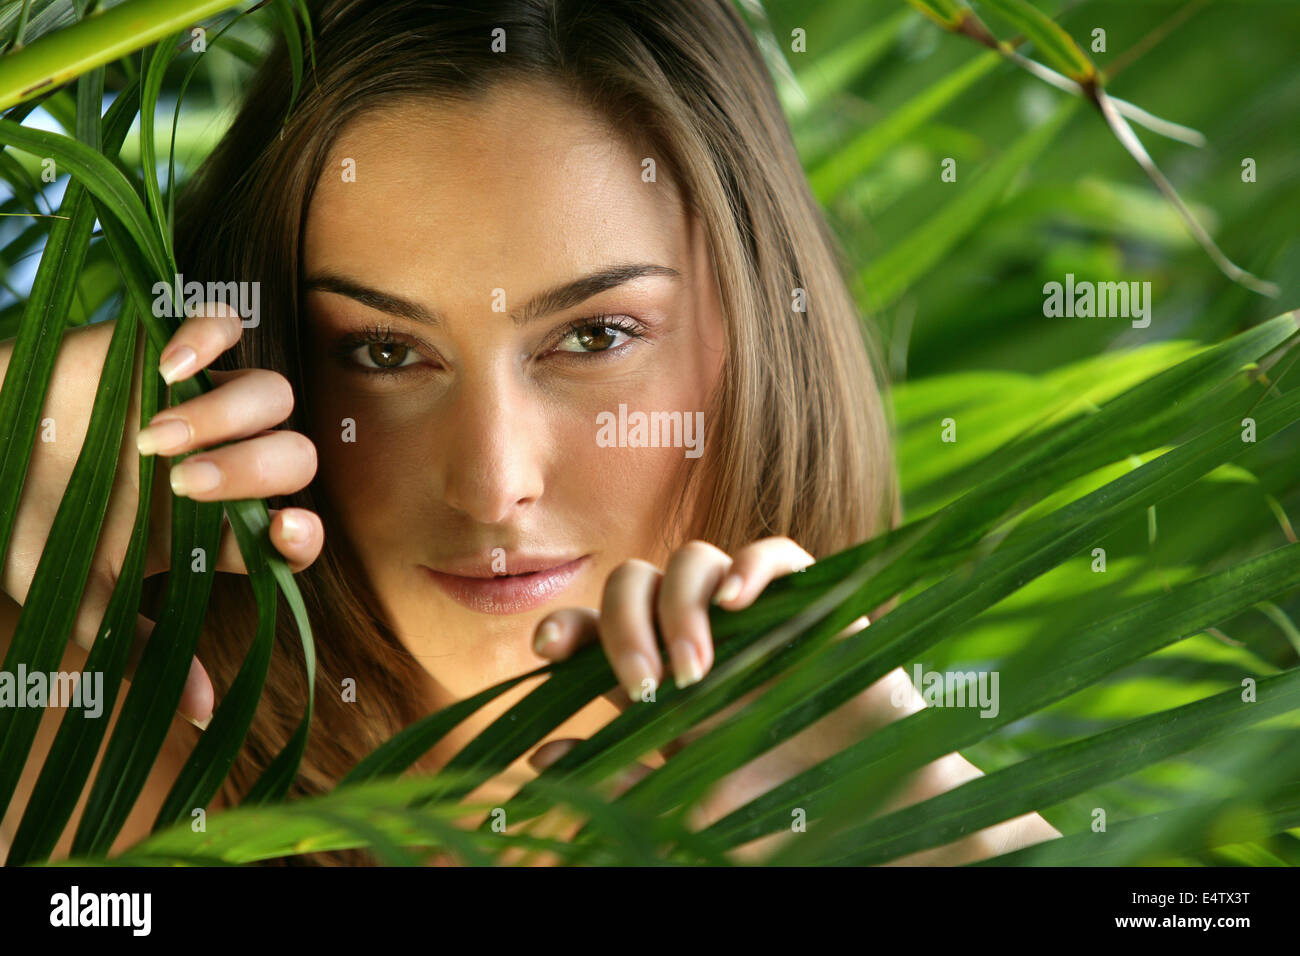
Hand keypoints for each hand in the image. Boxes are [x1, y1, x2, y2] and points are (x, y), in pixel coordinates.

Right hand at [1, 303, 322, 726]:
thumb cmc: (32, 530)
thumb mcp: (79, 596)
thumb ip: (138, 646)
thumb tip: (204, 710)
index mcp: (220, 526)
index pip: (298, 529)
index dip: (306, 533)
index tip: (282, 531)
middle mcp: (227, 461)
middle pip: (296, 457)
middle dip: (253, 471)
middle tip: (183, 486)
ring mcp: (203, 403)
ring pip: (274, 393)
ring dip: (228, 416)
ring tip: (154, 440)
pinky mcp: (170, 350)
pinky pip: (225, 324)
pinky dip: (211, 336)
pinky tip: (169, 367)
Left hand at [528, 535, 1060, 862]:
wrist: (871, 814)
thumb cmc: (776, 811)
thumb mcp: (687, 802)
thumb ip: (621, 777)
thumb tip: (540, 756)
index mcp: (661, 676)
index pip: (598, 630)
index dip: (567, 627)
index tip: (546, 650)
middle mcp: (698, 636)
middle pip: (634, 582)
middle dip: (624, 625)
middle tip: (647, 688)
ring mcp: (753, 618)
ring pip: (693, 559)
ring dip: (681, 605)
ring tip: (697, 671)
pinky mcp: (810, 604)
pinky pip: (775, 552)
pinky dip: (751, 564)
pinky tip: (738, 602)